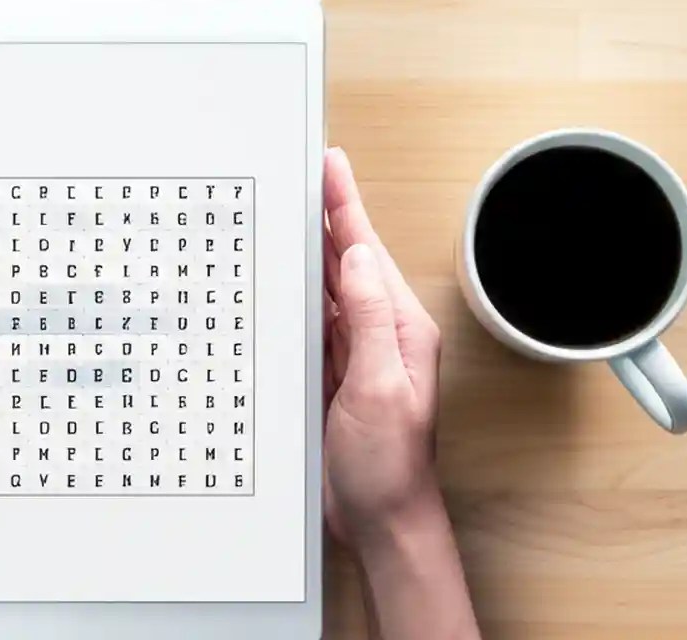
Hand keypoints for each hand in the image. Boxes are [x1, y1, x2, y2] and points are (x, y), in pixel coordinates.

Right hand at [321, 147, 443, 547]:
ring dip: (311, 251)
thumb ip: (370, 320)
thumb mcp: (381, 386)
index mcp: (401, 328)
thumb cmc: (390, 466)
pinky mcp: (334, 377)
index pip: (368, 252)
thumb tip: (360, 257)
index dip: (347, 206)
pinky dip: (298, 296)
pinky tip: (285, 281)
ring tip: (292, 211)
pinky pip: (314, 323)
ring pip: (328, 289)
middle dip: (328, 215)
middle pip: (348, 261)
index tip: (330, 166)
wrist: (381, 520)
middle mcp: (380, 334)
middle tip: (305, 173)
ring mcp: (356, 355)